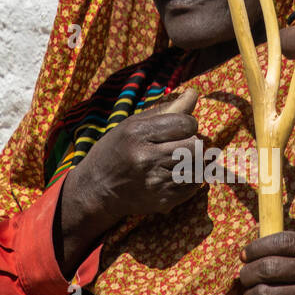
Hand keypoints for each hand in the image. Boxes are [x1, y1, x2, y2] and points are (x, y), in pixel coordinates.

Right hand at [67, 88, 203, 223]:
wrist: (96, 190)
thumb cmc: (115, 150)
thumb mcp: (132, 124)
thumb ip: (166, 110)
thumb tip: (194, 94)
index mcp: (138, 134)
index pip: (186, 124)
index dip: (188, 124)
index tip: (180, 128)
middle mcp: (147, 158)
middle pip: (195, 145)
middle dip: (192, 143)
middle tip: (180, 145)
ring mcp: (156, 182)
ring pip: (198, 166)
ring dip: (194, 162)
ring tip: (179, 160)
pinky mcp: (163, 200)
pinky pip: (194, 186)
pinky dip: (190, 179)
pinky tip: (175, 175)